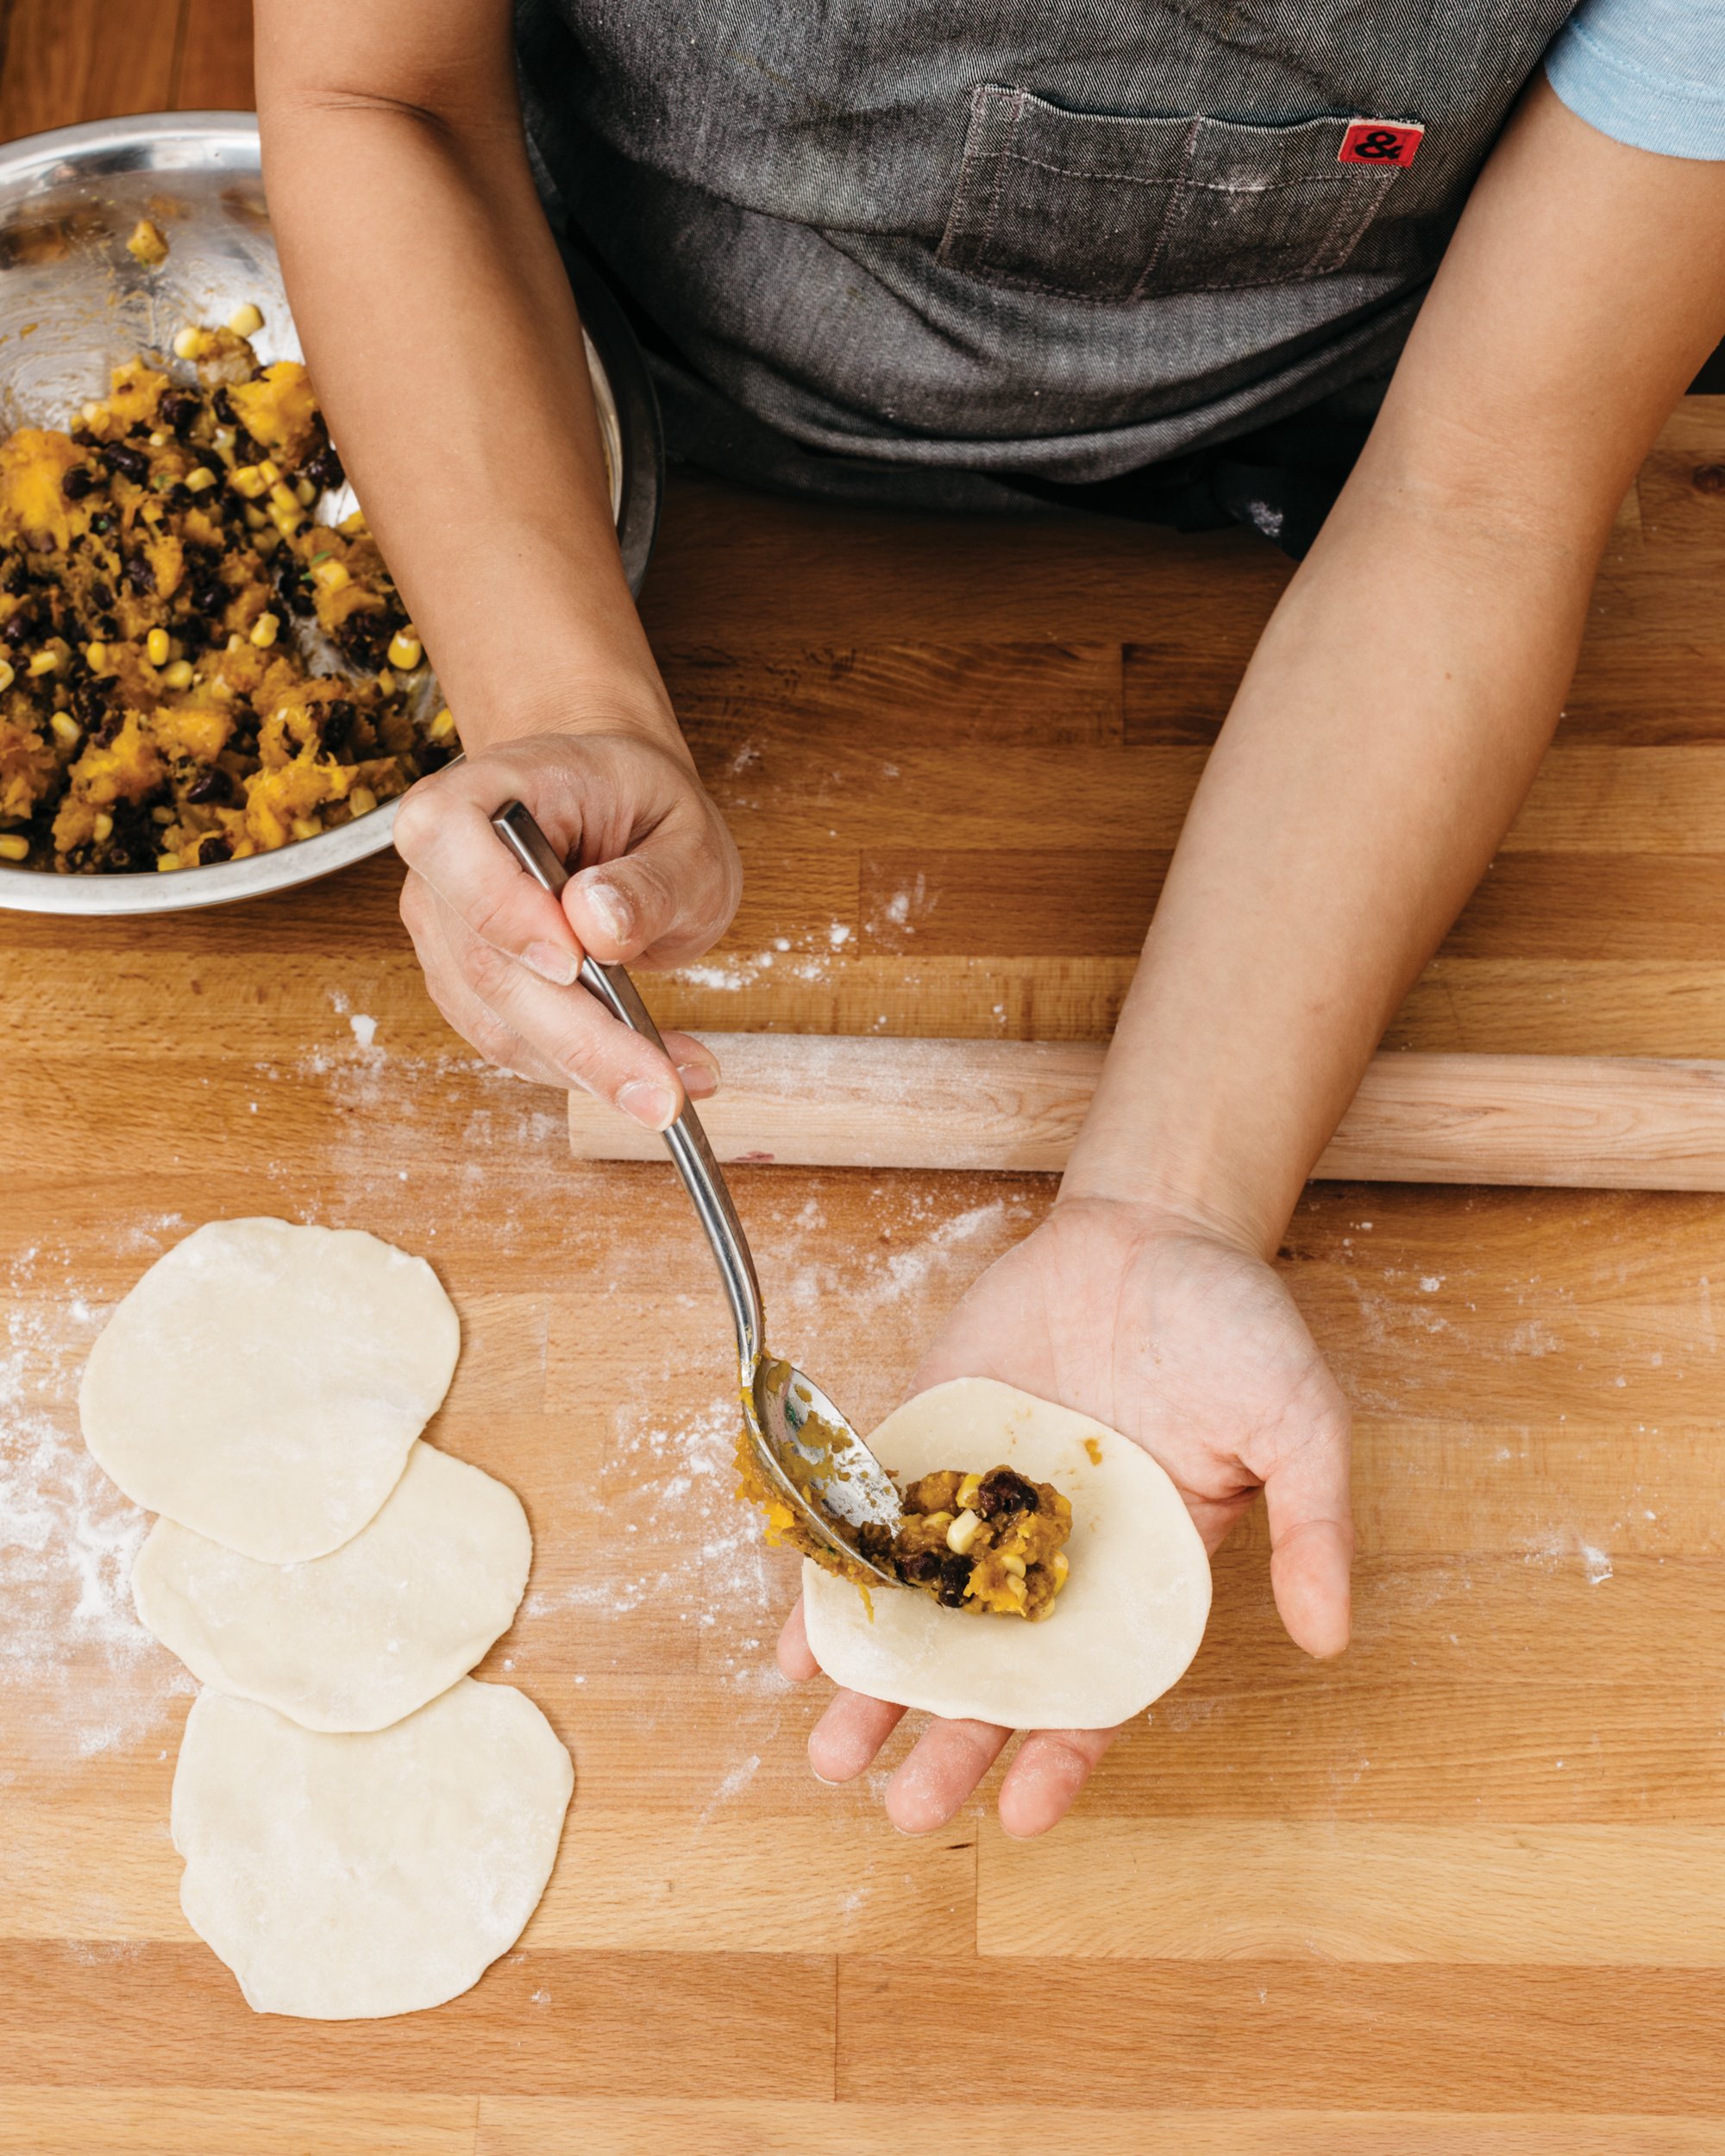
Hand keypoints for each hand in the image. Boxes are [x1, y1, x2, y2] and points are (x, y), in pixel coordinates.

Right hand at [393, 722, 741, 1122]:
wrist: (614, 808)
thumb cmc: (645, 808)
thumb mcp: (684, 833)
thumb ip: (651, 880)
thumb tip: (599, 925)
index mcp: (490, 787)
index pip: (448, 836)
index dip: (498, 907)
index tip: (571, 961)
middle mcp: (448, 859)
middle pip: (482, 959)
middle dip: (577, 1037)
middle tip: (661, 1089)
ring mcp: (447, 926)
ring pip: (494, 1021)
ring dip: (586, 1067)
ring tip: (673, 1085)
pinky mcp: (466, 984)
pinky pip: (512, 1042)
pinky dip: (579, 1068)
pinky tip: (646, 1072)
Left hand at [777, 1194, 1352, 1835]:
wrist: (1152, 1224)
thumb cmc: (1234, 1325)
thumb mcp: (1299, 1422)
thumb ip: (1315, 1526)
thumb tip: (1330, 1635)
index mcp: (1142, 1571)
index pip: (1100, 1685)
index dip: (1061, 1753)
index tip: (1019, 1814)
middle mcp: (1057, 1553)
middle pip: (997, 1668)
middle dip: (948, 1738)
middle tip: (900, 1807)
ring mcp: (985, 1500)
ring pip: (923, 1611)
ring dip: (877, 1680)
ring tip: (829, 1748)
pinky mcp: (929, 1440)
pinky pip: (875, 1522)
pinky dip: (838, 1575)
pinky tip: (800, 1633)